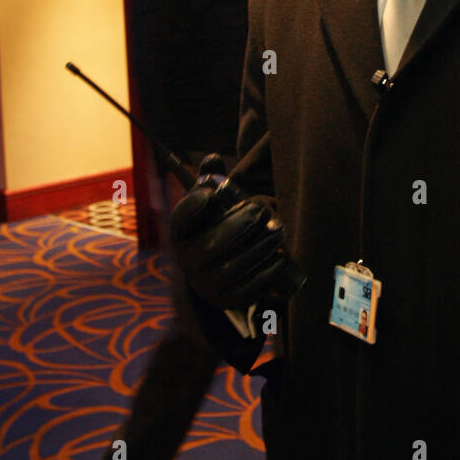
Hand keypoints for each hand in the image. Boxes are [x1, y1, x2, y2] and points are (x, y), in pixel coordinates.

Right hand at [170, 155, 305, 309]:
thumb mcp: (215, 205)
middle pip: (210, 245)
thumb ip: (212, 179)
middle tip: (261, 209)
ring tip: (278, 232)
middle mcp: (187, 261)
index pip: (180, 219)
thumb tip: (213, 159)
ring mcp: (205, 285)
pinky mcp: (226, 300)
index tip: (210, 194)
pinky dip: (265, 272)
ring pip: (231, 268)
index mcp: (182, 233)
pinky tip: (279, 257)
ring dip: (258, 247)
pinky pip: (246, 289)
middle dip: (238, 226)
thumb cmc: (221, 227)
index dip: (191, 207)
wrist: (223, 270)